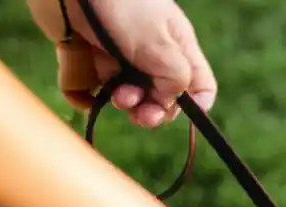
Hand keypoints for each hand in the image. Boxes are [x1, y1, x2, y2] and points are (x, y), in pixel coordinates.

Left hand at [26, 0, 215, 126]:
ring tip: (117, 96)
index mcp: (175, 48)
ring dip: (125, 103)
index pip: (198, 85)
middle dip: (154, 110)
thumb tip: (170, 103)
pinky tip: (89, 95)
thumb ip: (175, 78)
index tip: (179, 117)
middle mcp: (150, 54)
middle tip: (142, 114)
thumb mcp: (159, 44)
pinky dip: (87, 97)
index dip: (195, 106)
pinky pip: (89, 87)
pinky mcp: (86, 58)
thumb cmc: (123, 6)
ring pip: (127, 95)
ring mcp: (117, 57)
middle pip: (161, 96)